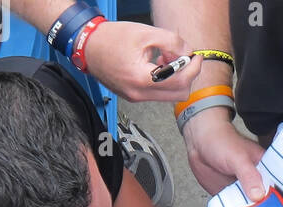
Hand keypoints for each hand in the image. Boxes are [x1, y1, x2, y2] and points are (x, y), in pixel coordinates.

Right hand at [82, 20, 199, 102]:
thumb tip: (187, 51)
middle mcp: (140, 93)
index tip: (196, 57)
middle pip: (179, 93)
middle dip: (186, 75)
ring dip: (175, 78)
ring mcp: (136, 97)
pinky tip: (157, 64)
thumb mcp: (144, 33)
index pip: (181, 81)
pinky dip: (164, 81)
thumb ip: (171, 41)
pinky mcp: (134, 96)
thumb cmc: (110, 38)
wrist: (86, 46)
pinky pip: (158, 93)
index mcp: (143, 79)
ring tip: (165, 57)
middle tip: (181, 57)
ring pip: (170, 95)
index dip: (193, 68)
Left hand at [181, 110, 266, 199]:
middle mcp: (261, 185)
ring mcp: (248, 194)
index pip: (282, 192)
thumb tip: (259, 196)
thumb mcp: (238, 158)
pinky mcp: (235, 200)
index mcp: (269, 173)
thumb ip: (249, 176)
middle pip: (270, 206)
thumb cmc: (222, 142)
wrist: (200, 144)